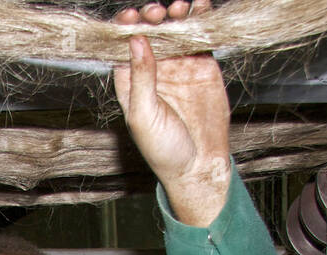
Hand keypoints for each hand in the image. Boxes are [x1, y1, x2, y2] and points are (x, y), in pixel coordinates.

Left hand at [112, 2, 231, 226]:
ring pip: (175, 30)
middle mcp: (154, 71)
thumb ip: (141, 78)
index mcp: (131, 83)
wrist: (199, 166)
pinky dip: (200, 20)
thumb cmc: (164, 150)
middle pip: (149, 32)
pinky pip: (200, 37)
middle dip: (152, 17)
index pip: (123, 47)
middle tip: (157, 12)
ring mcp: (179, 66)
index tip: (130, 15)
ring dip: (176, 15)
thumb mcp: (145, 115)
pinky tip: (201, 8)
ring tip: (181, 7)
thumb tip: (135, 40)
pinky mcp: (203, 66)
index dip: (125, 28)